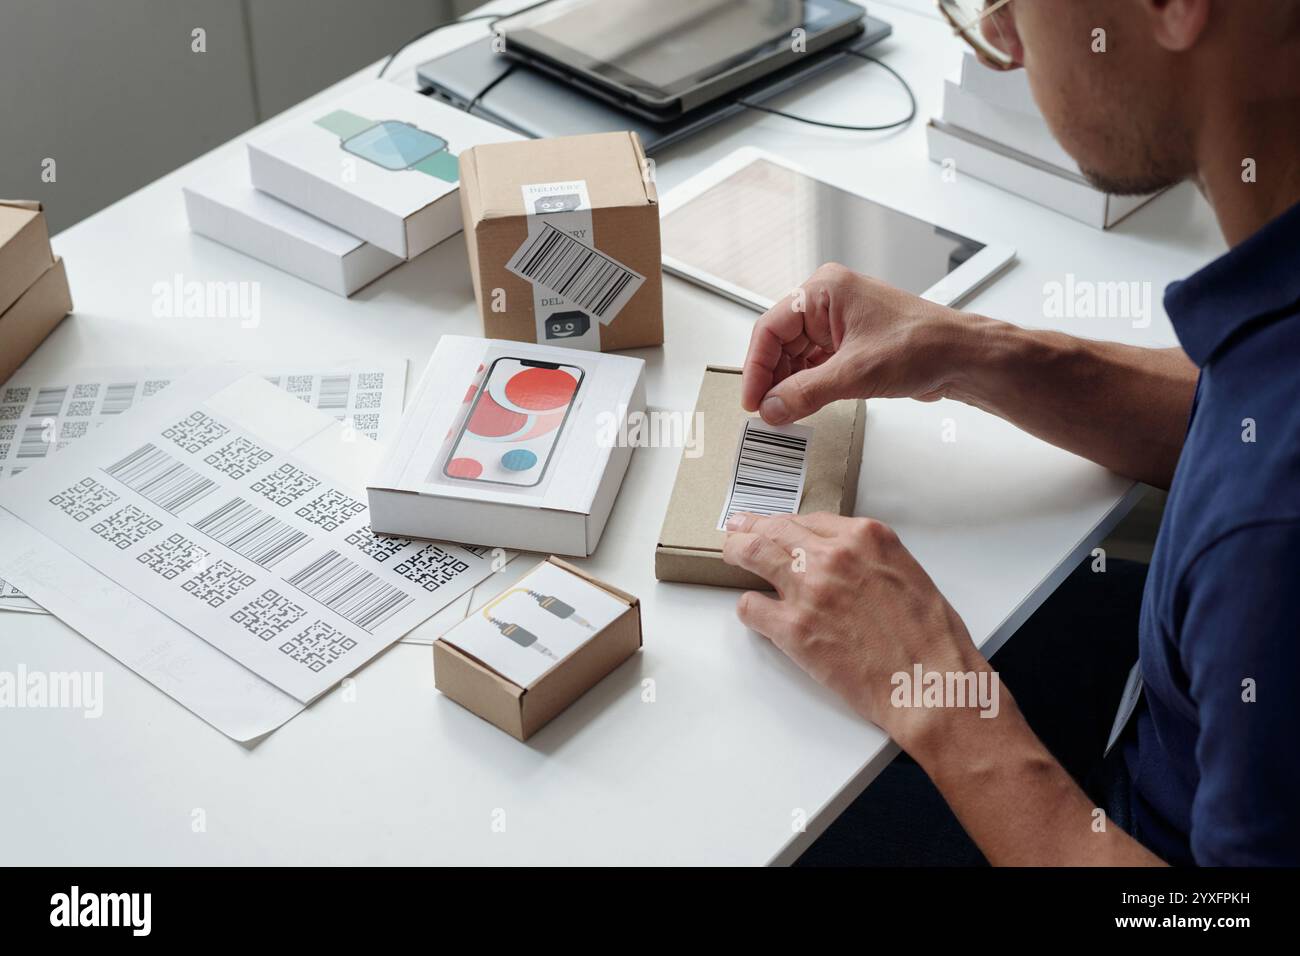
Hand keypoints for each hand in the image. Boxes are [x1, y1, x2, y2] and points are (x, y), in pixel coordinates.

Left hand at [721, 510, 986, 748]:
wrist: (929, 683)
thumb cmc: (930, 638)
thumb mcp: (908, 574)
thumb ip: (870, 559)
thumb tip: (844, 561)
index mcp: (867, 538)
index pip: (811, 520)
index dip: (788, 524)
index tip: (777, 526)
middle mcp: (833, 555)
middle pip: (776, 529)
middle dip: (752, 528)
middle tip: (738, 530)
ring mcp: (809, 590)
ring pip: (753, 554)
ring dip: (737, 551)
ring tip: (731, 554)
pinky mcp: (793, 628)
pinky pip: (751, 607)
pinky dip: (749, 607)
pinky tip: (755, 611)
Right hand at [741, 263, 982, 424]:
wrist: (964, 358)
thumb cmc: (924, 345)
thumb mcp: (855, 373)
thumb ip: (805, 393)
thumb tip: (771, 408)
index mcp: (824, 291)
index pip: (770, 329)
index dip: (756, 367)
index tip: (753, 399)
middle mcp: (829, 303)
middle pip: (780, 343)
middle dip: (773, 378)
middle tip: (766, 412)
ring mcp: (840, 324)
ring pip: (796, 357)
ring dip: (789, 385)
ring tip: (783, 413)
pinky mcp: (852, 345)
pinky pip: (816, 366)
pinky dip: (807, 387)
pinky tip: (802, 406)